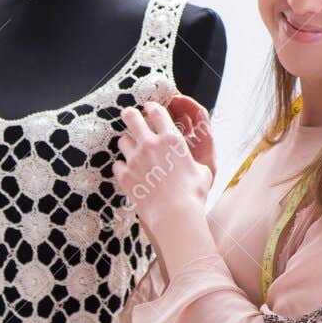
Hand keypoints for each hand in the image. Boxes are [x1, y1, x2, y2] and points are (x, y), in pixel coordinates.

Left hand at [111, 101, 213, 231]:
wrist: (174, 215)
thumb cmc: (193, 194)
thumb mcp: (203, 169)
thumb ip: (196, 155)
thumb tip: (199, 151)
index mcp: (171, 139)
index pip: (156, 112)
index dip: (151, 107)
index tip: (148, 108)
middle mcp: (150, 145)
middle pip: (132, 118)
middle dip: (130, 114)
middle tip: (128, 114)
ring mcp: (135, 159)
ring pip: (122, 141)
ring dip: (127, 142)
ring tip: (131, 148)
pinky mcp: (124, 175)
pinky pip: (118, 164)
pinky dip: (122, 166)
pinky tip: (129, 172)